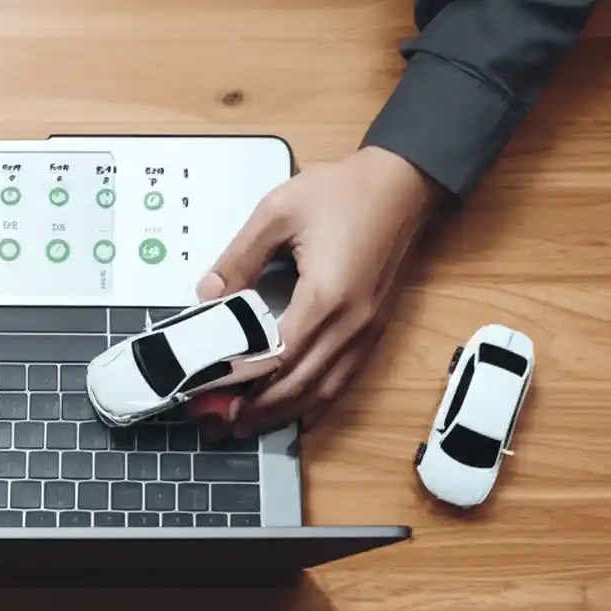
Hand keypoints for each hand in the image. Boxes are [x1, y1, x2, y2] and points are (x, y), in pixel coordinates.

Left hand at [188, 146, 444, 437]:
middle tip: (217, 421)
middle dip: (256, 408)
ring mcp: (366, 330)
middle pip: (299, 384)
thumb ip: (239, 257)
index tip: (209, 392)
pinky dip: (314, 403)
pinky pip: (342, 380)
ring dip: (283, 413)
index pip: (277, 356)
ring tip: (246, 425)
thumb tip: (208, 295)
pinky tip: (292, 412)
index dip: (241, 380)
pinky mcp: (372, 330)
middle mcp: (351, 322)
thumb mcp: (278, 211)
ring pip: (323, 391)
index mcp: (327, 295)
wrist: (402, 183)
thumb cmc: (345, 192)